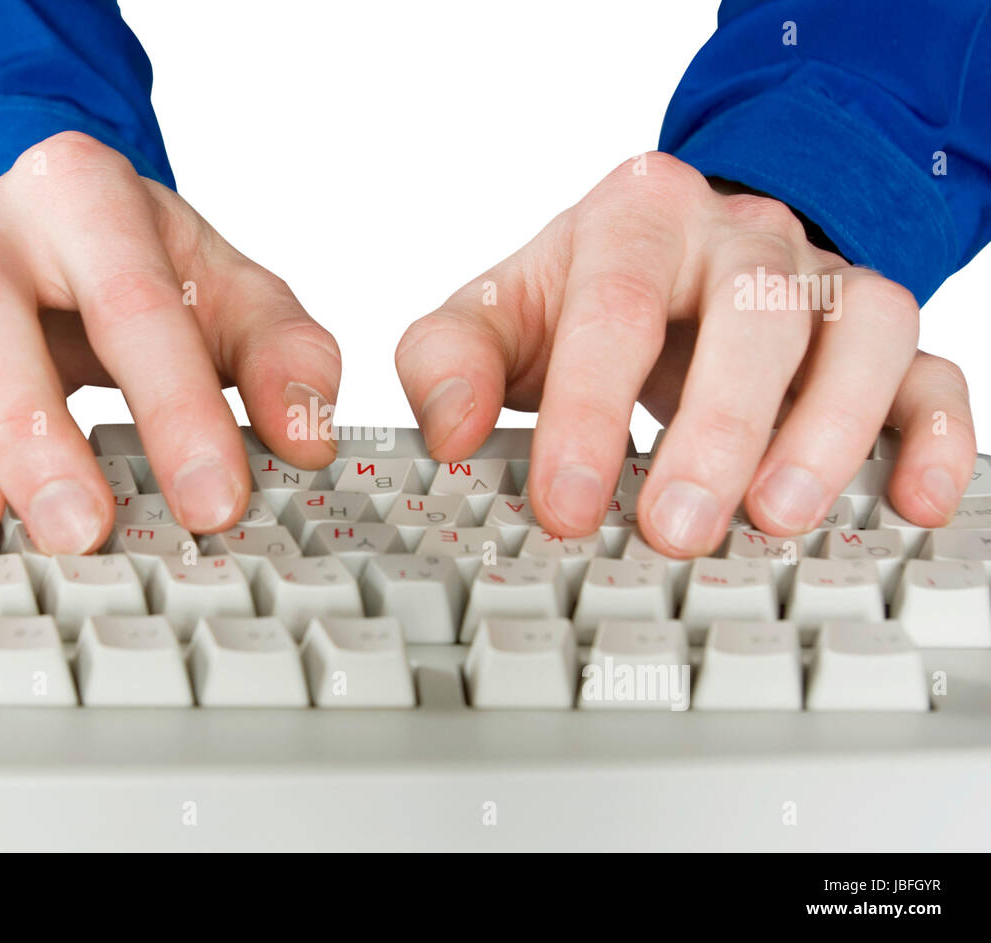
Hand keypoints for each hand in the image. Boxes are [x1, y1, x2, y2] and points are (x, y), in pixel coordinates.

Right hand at [0, 131, 340, 551]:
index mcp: (85, 198)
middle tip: (77, 527)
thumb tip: (307, 440)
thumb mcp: (230, 296)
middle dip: (30, 428)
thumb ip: (283, 356)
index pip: (133, 298)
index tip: (213, 502)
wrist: (42, 230)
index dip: (177, 406)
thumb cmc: (140, 273)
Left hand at [395, 152, 974, 556]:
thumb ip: (448, 362)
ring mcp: (819, 281)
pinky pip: (929, 372)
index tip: (564, 505)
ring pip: (863, 329)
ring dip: (828, 429)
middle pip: (754, 312)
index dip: (589, 410)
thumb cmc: (573, 298)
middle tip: (678, 529)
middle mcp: (741, 237)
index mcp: (636, 218)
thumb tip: (453, 435)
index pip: (617, 305)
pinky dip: (930, 435)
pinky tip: (909, 502)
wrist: (659, 254)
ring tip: (778, 517)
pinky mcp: (871, 338)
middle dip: (717, 428)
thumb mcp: (491, 315)